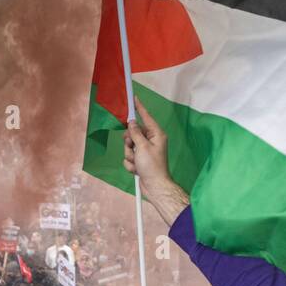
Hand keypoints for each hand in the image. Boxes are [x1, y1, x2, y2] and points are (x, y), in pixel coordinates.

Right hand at [123, 100, 189, 225]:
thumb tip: (131, 123)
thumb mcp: (143, 147)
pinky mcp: (140, 161)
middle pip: (133, 133)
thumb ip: (135, 133)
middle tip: (132, 147)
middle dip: (129, 142)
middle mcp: (151, 141)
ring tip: (137, 163)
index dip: (139, 108)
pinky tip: (137, 170)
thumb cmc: (152, 166)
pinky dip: (131, 164)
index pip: (146, 117)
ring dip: (129, 155)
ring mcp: (145, 151)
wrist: (155, 187)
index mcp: (156, 135)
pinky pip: (129, 157)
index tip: (134, 98)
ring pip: (129, 146)